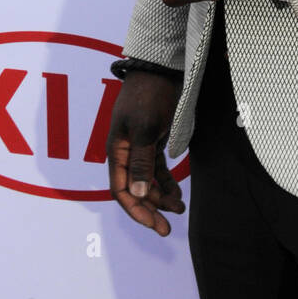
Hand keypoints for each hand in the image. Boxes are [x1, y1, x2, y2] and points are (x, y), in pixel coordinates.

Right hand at [107, 72, 184, 236]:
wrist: (160, 69)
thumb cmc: (149, 95)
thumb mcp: (144, 128)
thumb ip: (142, 161)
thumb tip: (139, 193)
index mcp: (117, 151)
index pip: (122, 190)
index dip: (136, 210)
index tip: (154, 226)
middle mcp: (126, 153)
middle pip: (135, 190)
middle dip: (150, 210)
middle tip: (168, 229)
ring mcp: (140, 148)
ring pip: (148, 182)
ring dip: (161, 197)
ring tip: (180, 209)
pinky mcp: (153, 142)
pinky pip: (157, 170)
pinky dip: (167, 183)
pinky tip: (178, 194)